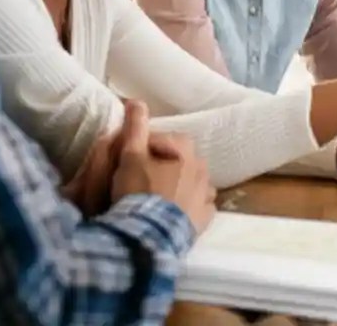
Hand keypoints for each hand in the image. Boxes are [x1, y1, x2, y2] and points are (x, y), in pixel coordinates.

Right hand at [63, 115, 203, 216]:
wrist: (149, 234)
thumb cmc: (139, 191)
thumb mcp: (131, 156)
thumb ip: (135, 128)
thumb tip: (137, 101)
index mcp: (186, 152)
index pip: (168, 138)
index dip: (148, 146)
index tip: (132, 158)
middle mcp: (202, 170)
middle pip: (184, 159)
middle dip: (167, 164)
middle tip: (143, 177)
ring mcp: (205, 196)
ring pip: (195, 182)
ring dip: (181, 184)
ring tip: (159, 196)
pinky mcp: (204, 220)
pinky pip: (201, 207)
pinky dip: (191, 207)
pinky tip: (176, 212)